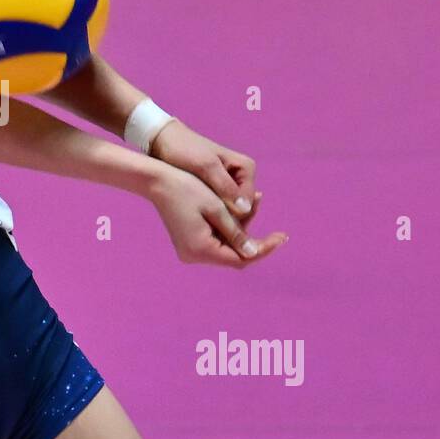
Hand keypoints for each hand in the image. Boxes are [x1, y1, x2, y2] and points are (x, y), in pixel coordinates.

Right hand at [148, 166, 286, 267]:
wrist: (157, 179)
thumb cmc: (187, 188)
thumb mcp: (217, 207)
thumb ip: (236, 232)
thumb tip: (254, 252)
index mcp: (200, 249)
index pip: (240, 258)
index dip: (263, 249)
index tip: (282, 237)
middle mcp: (194, 255)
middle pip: (233, 254)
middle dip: (253, 237)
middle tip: (274, 222)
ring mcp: (190, 250)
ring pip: (226, 246)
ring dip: (242, 228)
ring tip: (258, 199)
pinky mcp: (188, 242)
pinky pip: (215, 239)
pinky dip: (229, 226)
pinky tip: (238, 207)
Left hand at [150, 120, 262, 225]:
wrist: (163, 140)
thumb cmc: (183, 149)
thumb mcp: (205, 166)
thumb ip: (225, 187)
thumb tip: (245, 209)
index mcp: (246, 168)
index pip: (248, 204)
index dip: (233, 218)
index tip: (213, 224)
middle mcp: (242, 177)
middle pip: (241, 209)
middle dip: (225, 219)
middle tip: (204, 225)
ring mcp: (229, 184)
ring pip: (229, 211)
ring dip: (217, 218)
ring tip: (198, 221)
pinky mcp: (216, 189)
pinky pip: (218, 207)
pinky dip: (209, 213)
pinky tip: (196, 217)